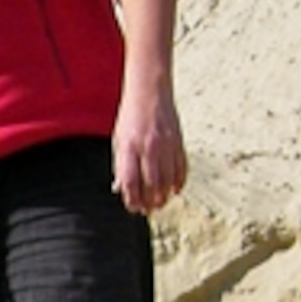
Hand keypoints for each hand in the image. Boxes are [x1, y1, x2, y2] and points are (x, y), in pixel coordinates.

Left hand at [112, 78, 186, 213]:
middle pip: (151, 184)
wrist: (149, 91)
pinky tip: (175, 190)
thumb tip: (121, 189)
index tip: (133, 207)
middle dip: (150, 202)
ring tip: (161, 202)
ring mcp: (166, 144)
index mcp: (128, 148)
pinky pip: (181, 167)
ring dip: (165, 195)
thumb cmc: (130, 117)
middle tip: (149, 209)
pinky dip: (179, 182)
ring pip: (168, 179)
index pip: (130, 182)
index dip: (132, 199)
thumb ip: (120, 165)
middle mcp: (148, 147)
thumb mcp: (119, 140)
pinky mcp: (178, 141)